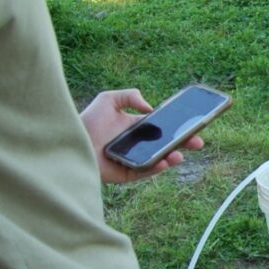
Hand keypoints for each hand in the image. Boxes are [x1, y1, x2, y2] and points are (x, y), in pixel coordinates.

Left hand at [79, 89, 203, 183]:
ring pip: (159, 160)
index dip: (178, 128)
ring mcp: (134, 160)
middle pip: (166, 146)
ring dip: (172, 157)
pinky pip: (145, 171)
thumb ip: (129, 95)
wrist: (71, 141)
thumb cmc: (87, 122)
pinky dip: (156, 168)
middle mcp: (138, 145)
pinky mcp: (127, 173)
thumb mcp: (107, 99)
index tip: (192, 126)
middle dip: (183, 144)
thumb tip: (150, 107)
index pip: (163, 129)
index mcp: (137, 129)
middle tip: (197, 142)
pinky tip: (163, 161)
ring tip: (179, 154)